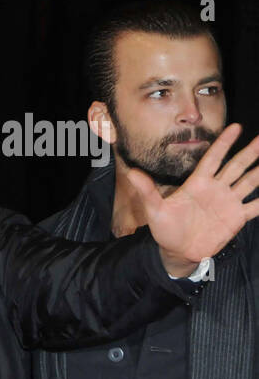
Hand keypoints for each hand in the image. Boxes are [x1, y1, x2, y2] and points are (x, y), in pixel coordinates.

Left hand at [131, 124, 258, 275]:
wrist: (179, 252)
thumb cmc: (166, 229)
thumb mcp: (155, 210)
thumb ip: (147, 191)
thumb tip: (131, 172)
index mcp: (198, 183)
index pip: (213, 158)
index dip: (224, 143)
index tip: (236, 126)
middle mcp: (216, 189)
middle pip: (236, 166)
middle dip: (250, 151)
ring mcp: (228, 202)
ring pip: (250, 181)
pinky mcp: (237, 217)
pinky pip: (256, 206)